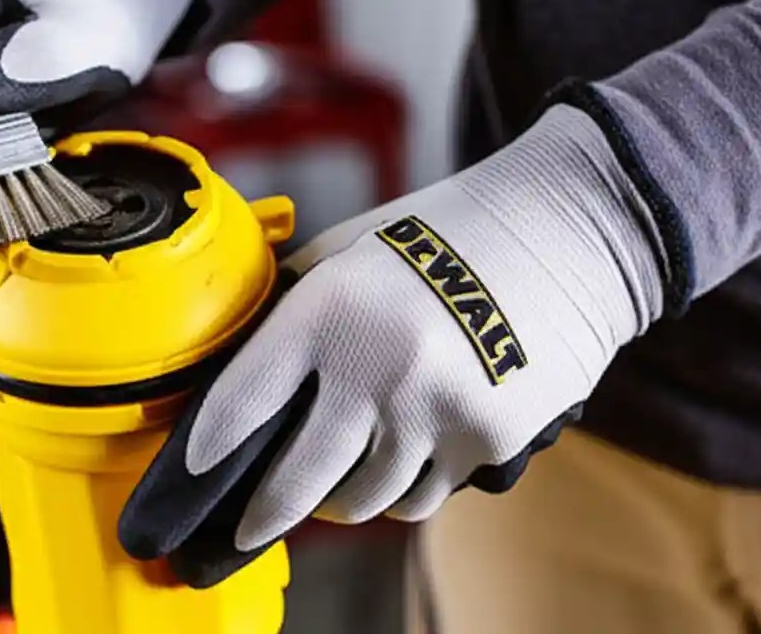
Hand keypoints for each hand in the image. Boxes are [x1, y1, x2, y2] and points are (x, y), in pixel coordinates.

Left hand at [118, 104, 666, 586]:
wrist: (565, 233)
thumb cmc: (447, 232)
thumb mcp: (351, 247)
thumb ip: (296, 300)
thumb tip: (246, 356)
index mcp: (326, 309)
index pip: (242, 401)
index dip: (209, 448)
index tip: (196, 469)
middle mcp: (373, 367)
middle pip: (296, 480)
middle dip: (265, 515)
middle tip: (252, 528)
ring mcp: (432, 410)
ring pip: (364, 498)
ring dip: (344, 499)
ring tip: (338, 483)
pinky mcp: (486, 439)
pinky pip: (424, 494)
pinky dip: (403, 490)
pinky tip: (402, 463)